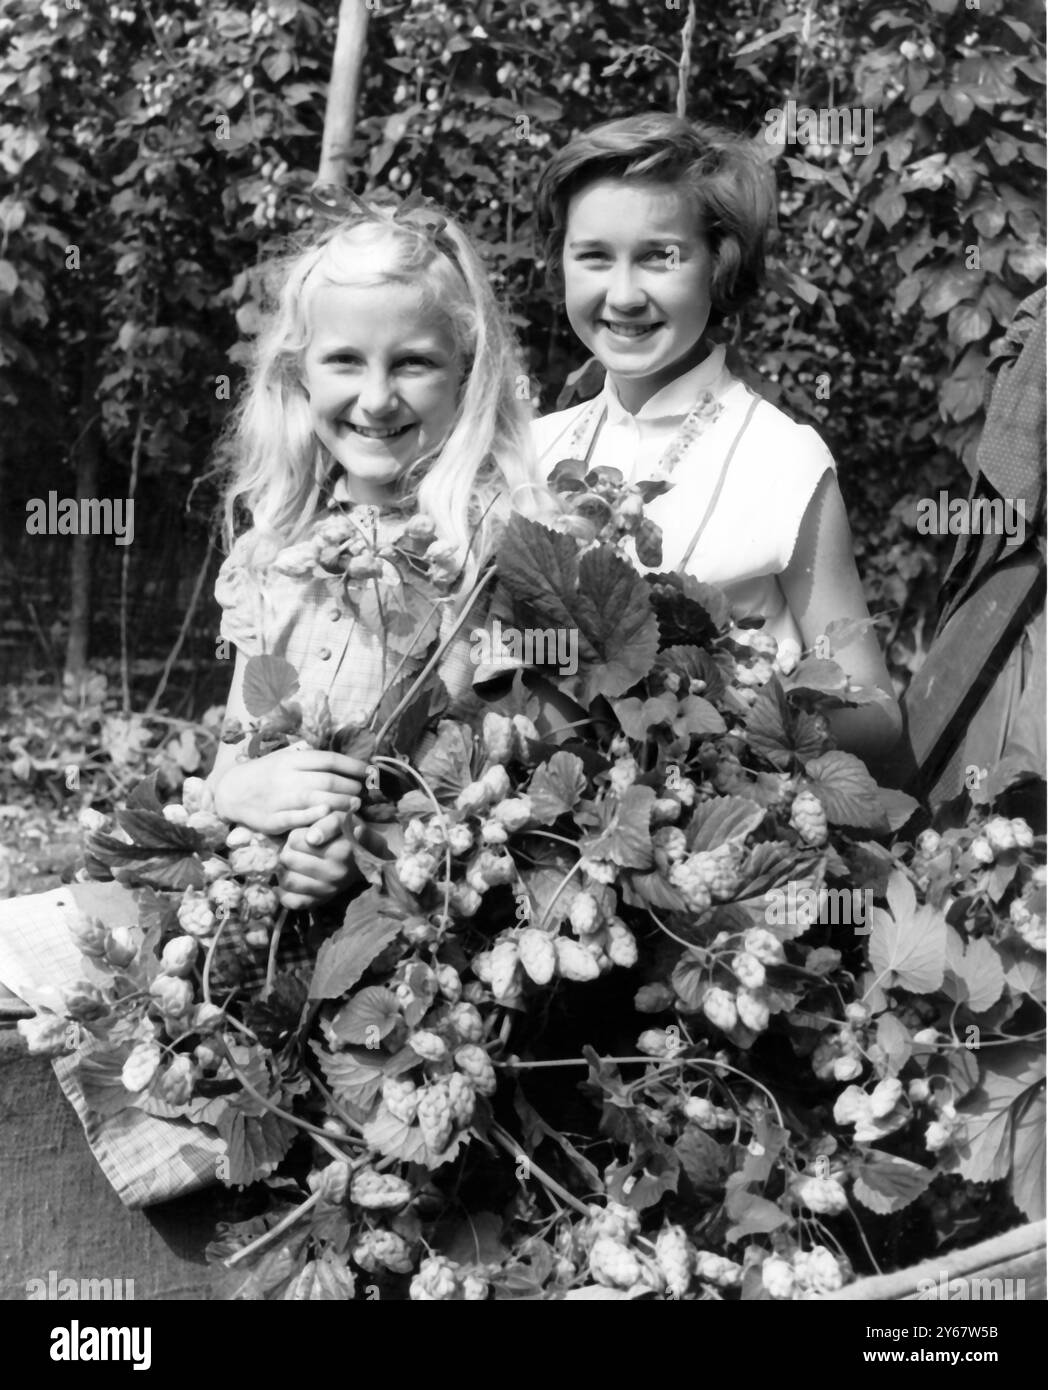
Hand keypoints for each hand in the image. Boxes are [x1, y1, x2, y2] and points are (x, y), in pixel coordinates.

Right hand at [212, 745, 370, 835]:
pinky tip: (330, 814)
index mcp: (290, 759)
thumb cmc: (265, 774)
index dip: (351, 765)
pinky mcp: (271, 819)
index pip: (328, 759)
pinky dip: (315, 815)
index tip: (368, 771)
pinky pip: (297, 818)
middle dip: (350, 786)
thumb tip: (345, 761)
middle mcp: (285, 776)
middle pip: (327, 780)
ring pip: (316, 799)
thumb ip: (310, 761)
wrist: (230, 792)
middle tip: (363, 792)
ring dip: (341, 802)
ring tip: (355, 805)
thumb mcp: (284, 759)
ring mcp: (278, 798)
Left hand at [276, 810, 393, 910]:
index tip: (304, 835)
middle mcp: (335, 874)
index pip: (295, 840)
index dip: (295, 834)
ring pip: (288, 881)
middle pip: (288, 859)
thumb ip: (327, 823)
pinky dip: (283, 892)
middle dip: (288, 850)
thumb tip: (312, 839)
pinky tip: (286, 881)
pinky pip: (293, 902)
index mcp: (340, 851)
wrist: (365, 854)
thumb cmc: (348, 831)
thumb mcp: (341, 818)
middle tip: (296, 848)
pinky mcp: (321, 901)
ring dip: (283, 870)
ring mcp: (328, 890)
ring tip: (291, 862)